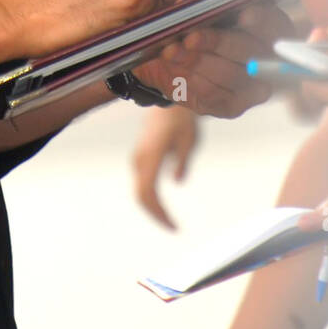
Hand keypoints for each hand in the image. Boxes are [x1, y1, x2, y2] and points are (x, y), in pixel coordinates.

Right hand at [132, 105, 198, 229]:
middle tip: (172, 227)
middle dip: (155, 214)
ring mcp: (138, 156)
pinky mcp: (141, 155)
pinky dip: (151, 196)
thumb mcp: (189, 140)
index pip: (148, 193)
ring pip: (140, 190)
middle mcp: (141, 158)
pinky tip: (162, 204)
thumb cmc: (182, 118)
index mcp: (151, 156)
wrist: (169, 100)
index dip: (158, 213)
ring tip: (168, 219)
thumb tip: (177, 180)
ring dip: (152, 206)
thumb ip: (181, 162)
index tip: (173, 226)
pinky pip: (142, 182)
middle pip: (141, 195)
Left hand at [133, 0, 292, 117]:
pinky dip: (191, 81)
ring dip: (198, 62)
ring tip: (171, 50)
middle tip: (191, 37)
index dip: (262, 21)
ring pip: (230, 76)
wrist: (171, 43)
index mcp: (270, 24)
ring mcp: (253, 85)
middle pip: (251, 53)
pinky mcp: (231, 105)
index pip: (275, 24)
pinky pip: (214, 96)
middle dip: (218, 43)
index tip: (243, 15)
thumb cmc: (194, 8)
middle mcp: (269, 58)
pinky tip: (172, 66)